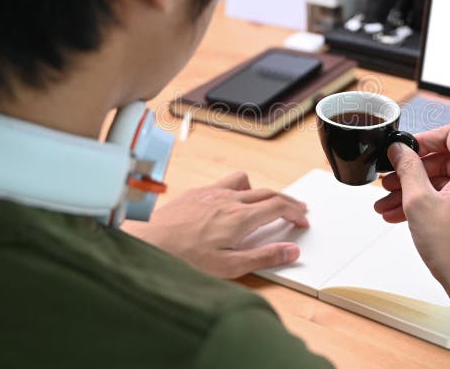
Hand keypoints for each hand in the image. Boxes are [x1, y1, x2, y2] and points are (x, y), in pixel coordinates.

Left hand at [124, 172, 307, 278]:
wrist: (148, 244)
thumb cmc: (185, 258)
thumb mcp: (230, 267)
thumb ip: (264, 257)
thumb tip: (291, 251)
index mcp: (240, 217)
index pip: (278, 206)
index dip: (295, 212)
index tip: (302, 220)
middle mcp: (228, 199)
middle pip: (267, 192)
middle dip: (286, 201)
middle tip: (296, 210)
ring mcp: (211, 193)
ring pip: (245, 182)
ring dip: (260, 190)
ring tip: (263, 202)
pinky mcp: (196, 193)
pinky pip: (224, 183)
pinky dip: (237, 189)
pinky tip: (230, 202)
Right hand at [374, 123, 449, 290]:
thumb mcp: (420, 203)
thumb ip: (408, 168)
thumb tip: (399, 149)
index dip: (422, 140)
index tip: (402, 152)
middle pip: (449, 158)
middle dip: (415, 171)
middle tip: (389, 183)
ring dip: (420, 189)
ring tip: (390, 205)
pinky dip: (437, 201)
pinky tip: (407, 215)